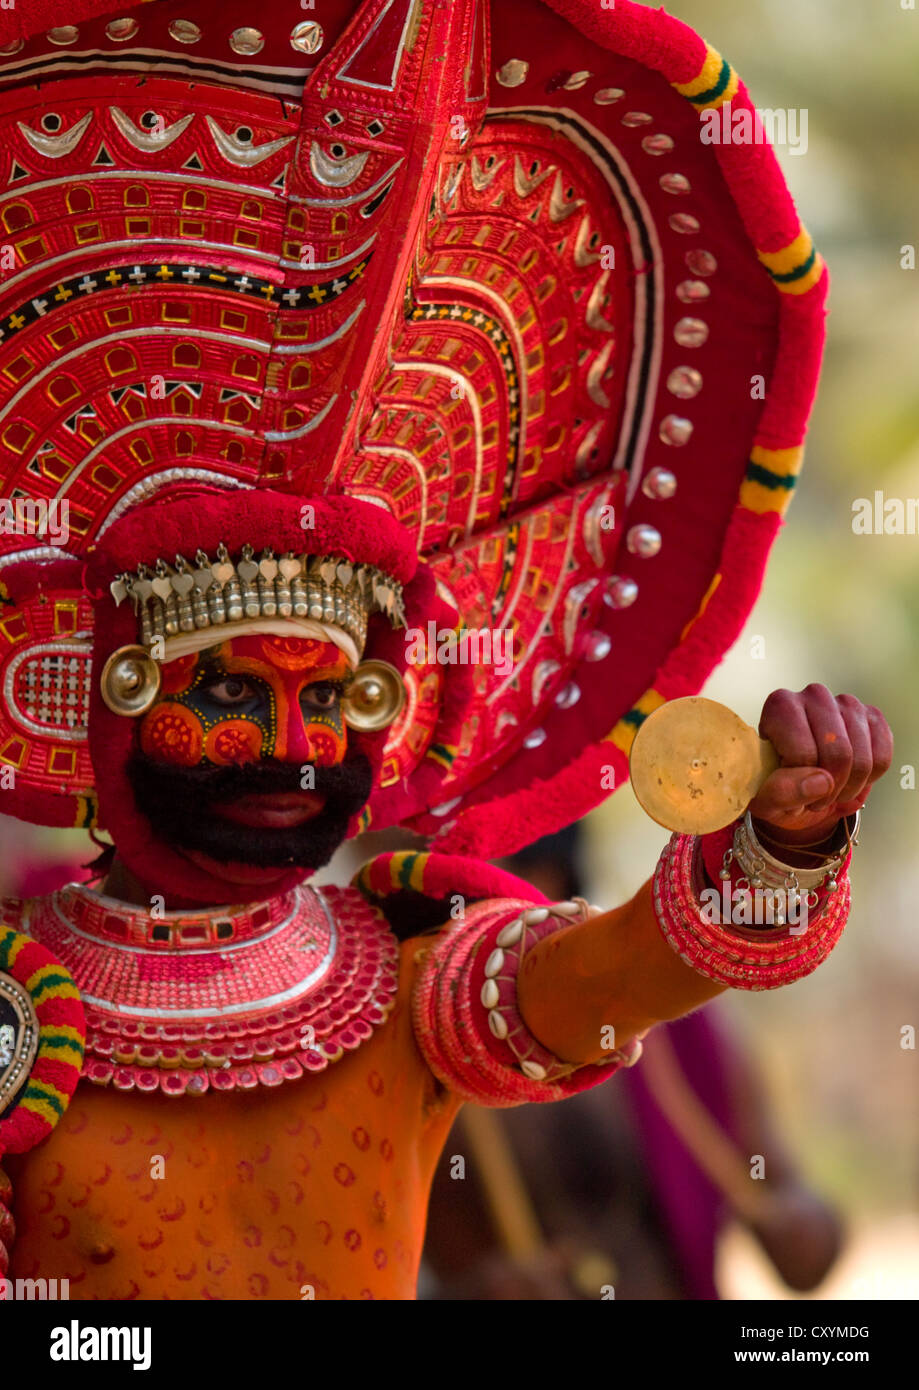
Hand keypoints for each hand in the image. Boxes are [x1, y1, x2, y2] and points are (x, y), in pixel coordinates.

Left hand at [748, 685, 891, 843]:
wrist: (799, 783)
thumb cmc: (776, 787)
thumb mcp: (766, 799)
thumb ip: (782, 792)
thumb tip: (822, 782)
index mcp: (780, 706)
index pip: (804, 753)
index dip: (803, 785)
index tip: (795, 795)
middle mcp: (814, 696)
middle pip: (838, 754)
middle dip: (830, 790)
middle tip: (817, 800)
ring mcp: (847, 704)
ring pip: (862, 759)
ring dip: (849, 788)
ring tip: (830, 793)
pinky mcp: (872, 717)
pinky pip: (882, 757)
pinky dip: (869, 780)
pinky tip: (850, 781)